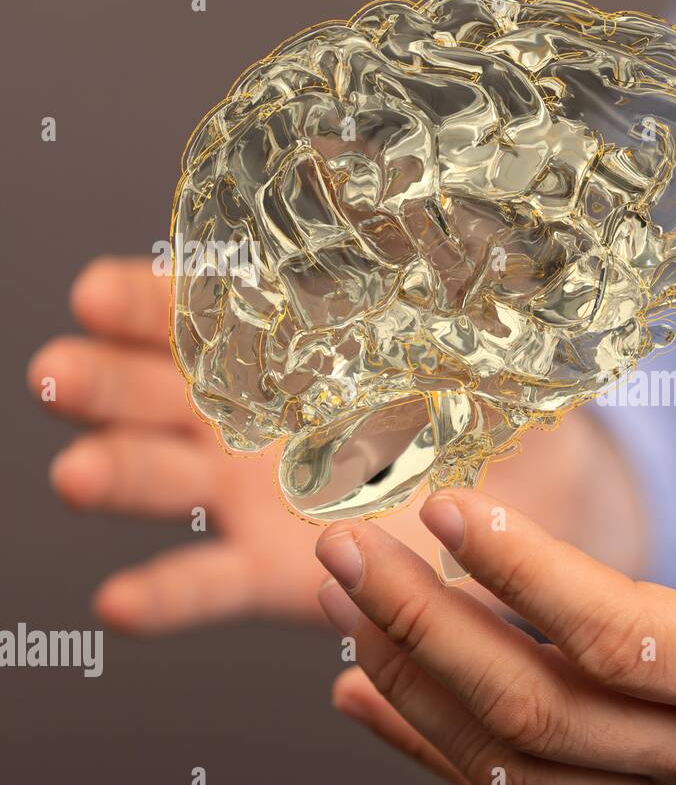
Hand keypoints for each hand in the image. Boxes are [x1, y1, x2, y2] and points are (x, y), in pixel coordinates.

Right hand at [29, 257, 644, 634]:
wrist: (507, 498)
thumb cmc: (474, 408)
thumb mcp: (450, 330)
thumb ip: (414, 262)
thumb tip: (402, 184)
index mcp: (274, 351)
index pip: (186, 314)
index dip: (139, 305)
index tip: (100, 296)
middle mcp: (241, 419)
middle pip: (146, 392)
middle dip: (98, 381)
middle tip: (59, 373)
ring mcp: (247, 494)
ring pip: (158, 479)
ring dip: (112, 473)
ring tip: (79, 475)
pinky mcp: (270, 568)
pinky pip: (206, 581)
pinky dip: (163, 592)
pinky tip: (122, 600)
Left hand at [318, 404, 675, 784]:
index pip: (622, 641)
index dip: (527, 576)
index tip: (450, 504)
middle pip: (540, 713)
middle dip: (428, 628)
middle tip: (351, 546)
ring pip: (515, 767)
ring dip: (416, 684)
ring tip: (345, 601)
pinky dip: (434, 746)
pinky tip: (368, 689)